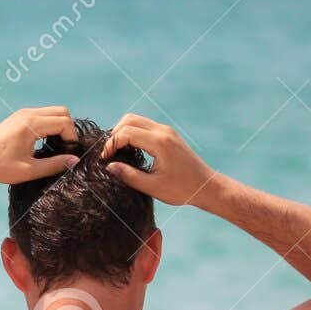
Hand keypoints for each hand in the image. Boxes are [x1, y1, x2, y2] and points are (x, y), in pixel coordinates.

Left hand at [0, 107, 80, 184]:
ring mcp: (23, 113)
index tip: (68, 154)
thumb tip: (75, 161)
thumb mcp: (29, 170)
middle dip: (68, 130)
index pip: (64, 121)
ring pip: (53, 112)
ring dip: (59, 127)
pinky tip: (45, 143)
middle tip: (65, 149)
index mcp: (31, 124)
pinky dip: (50, 125)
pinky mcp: (19, 117)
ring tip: (56, 148)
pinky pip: (43, 115)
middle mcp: (28, 113)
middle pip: (62, 112)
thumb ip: (54, 165)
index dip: (71, 137)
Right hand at [100, 113, 219, 206]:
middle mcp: (163, 131)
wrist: (205, 186)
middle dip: (114, 135)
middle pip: (129, 119)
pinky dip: (132, 134)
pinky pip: (144, 126)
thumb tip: (109, 166)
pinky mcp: (168, 134)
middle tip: (109, 155)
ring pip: (136, 120)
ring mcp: (166, 131)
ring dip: (123, 133)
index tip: (105, 160)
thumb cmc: (181, 189)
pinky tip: (130, 151)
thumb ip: (129, 176)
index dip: (111, 145)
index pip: (126, 132)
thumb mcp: (152, 187)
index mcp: (159, 143)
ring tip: (117, 153)